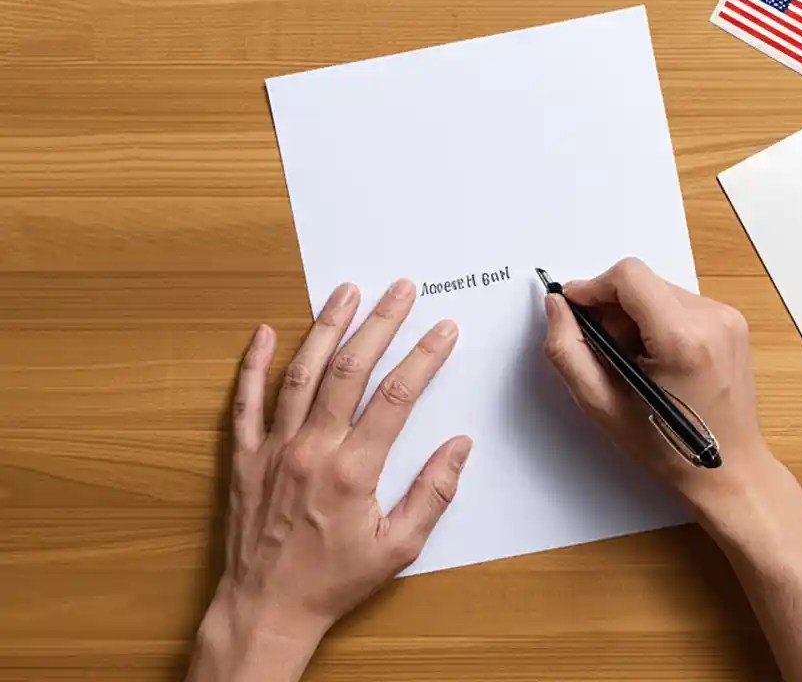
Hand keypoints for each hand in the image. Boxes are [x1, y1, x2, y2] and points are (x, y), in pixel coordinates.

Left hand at [188, 280, 470, 681]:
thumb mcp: (398, 548)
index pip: (396, 397)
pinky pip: (245, 402)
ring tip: (346, 292)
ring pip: (300, 374)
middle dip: (380, 324)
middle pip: (349, 370)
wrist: (266, 609)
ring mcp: (273, 449)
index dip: (425, 357)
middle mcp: (311, 450)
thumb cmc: (334, 582)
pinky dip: (254, 364)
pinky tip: (266, 332)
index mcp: (352, 471)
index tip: (444, 330)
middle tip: (401, 289)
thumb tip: (460, 446)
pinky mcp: (245, 458)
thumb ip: (433, 493)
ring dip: (326, 328)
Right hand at [542, 258, 787, 527]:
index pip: (629, 276)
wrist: (730, 469)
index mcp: (682, 339)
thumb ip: (569, 350)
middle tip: (609, 354)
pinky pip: (681, 304)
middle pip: (643, 283)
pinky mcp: (733, 323)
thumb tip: (557, 305)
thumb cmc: (669, 448)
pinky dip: (660, 323)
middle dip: (614, 311)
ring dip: (636, 318)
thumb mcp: (603, 405)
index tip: (575, 310)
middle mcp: (712, 319)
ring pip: (660, 291)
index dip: (593, 288)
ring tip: (636, 363)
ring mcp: (727, 319)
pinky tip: (659, 361)